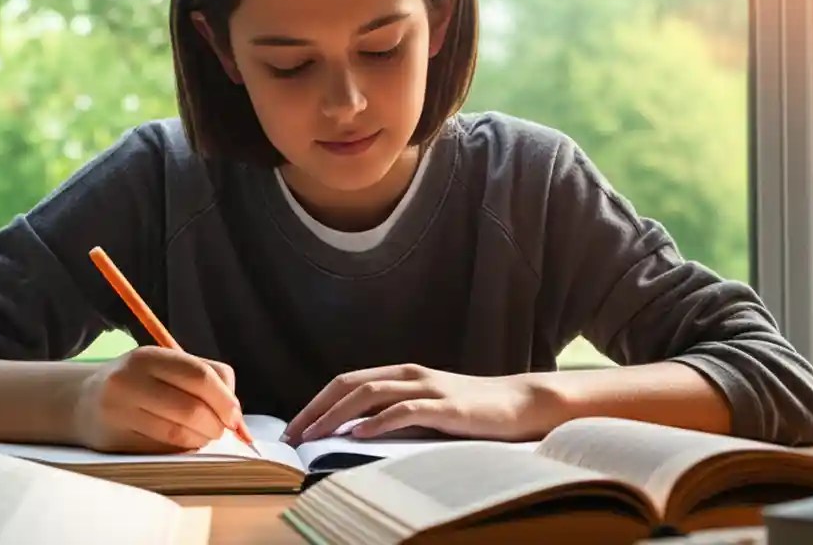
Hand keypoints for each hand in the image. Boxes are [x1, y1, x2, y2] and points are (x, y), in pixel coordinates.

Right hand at [71, 346, 240, 452]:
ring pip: (178, 434)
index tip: (235, 416)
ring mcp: (119, 411)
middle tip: (220, 430)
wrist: (83, 400)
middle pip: (192, 409)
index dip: (225, 400)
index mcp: (149, 356)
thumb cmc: (139, 382)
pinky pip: (161, 450)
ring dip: (200, 440)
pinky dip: (181, 450)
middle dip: (216, 425)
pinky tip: (181, 443)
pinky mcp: (114, 439)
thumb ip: (207, 379)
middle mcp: (130, 381)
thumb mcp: (166, 366)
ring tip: (202, 436)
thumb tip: (239, 419)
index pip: (200, 376)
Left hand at [283, 364, 563, 443]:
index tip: (294, 429)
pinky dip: (377, 422)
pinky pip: (404, 411)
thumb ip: (394, 414)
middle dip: (315, 410)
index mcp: (400, 374)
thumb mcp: (426, 409)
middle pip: (348, 385)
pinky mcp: (445, 406)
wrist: (520, 404)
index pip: (346, 382)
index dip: (316, 403)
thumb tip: (351, 434)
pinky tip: (359, 436)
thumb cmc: (471, 411)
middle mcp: (409, 375)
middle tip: (292, 436)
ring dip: (336, 416)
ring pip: (369, 395)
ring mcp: (427, 388)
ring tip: (314, 437)